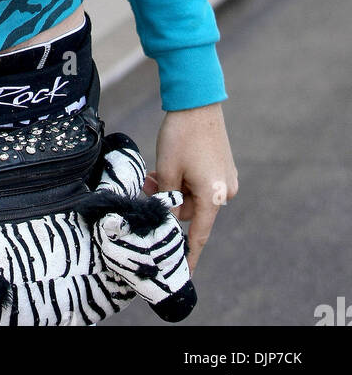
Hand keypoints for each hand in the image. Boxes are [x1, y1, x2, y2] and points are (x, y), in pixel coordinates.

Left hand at [143, 102, 236, 272]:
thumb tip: (166, 211)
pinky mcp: (223, 167)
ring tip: (156, 171)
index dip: (189, 255)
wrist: (198, 101)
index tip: (184, 273)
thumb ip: (166, 196)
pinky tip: (171, 164)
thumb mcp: (167, 168)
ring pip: (193, 195)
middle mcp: (224, 192)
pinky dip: (184, 178)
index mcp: (213, 197)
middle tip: (149, 183)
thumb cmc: (182, 135)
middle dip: (168, 201)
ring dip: (175, 187)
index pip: (198, 235)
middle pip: (190, 211)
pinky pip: (200, 183)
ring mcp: (226, 178)